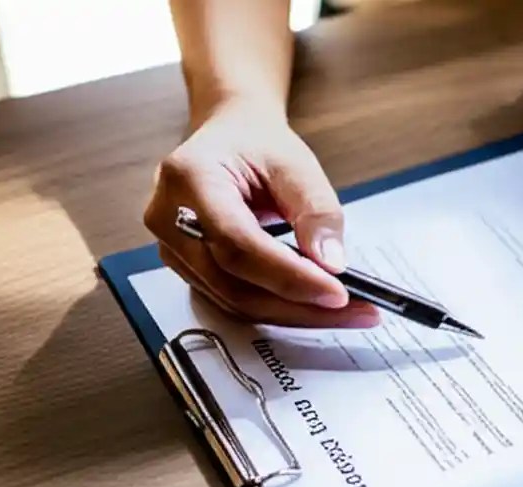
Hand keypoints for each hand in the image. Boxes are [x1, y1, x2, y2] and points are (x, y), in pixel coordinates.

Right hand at [143, 99, 379, 328]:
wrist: (230, 136)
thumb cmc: (257, 144)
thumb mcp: (297, 164)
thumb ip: (317, 211)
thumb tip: (331, 263)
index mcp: (191, 178)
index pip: (238, 243)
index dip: (288, 275)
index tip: (336, 291)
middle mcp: (168, 217)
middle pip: (234, 284)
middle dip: (298, 305)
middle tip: (354, 309)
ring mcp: (172, 248)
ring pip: (234, 302)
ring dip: (292, 314)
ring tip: (342, 310)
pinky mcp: (187, 269)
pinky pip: (232, 301)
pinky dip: (277, 308)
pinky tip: (313, 305)